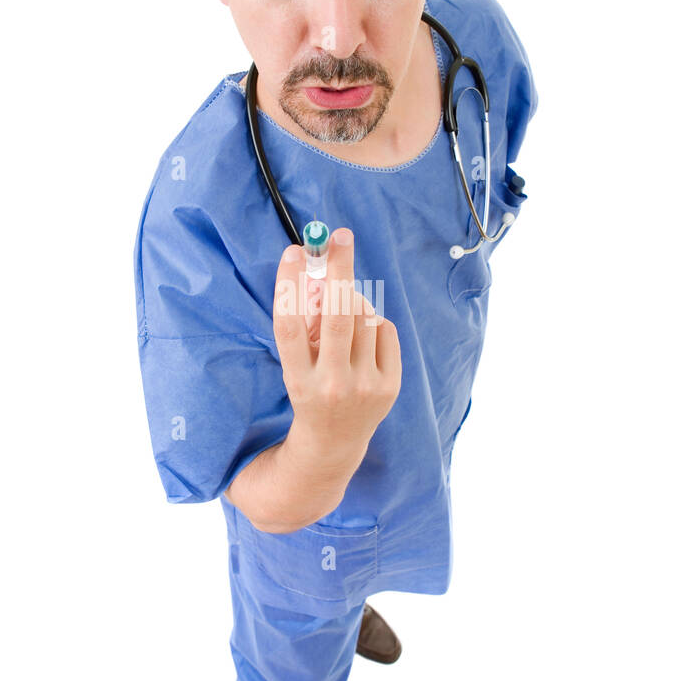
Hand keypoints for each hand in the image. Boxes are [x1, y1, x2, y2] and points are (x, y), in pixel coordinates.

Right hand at [272, 227, 401, 457]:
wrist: (333, 443)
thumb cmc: (309, 391)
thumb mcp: (295, 365)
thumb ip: (305, 324)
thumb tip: (322, 269)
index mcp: (299, 379)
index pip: (290, 325)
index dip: (290, 283)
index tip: (294, 251)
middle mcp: (333, 385)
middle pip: (337, 314)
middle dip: (339, 269)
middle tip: (339, 237)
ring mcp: (366, 387)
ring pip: (364, 317)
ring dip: (354, 299)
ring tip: (344, 310)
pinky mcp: (390, 386)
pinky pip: (384, 329)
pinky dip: (373, 320)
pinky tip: (362, 336)